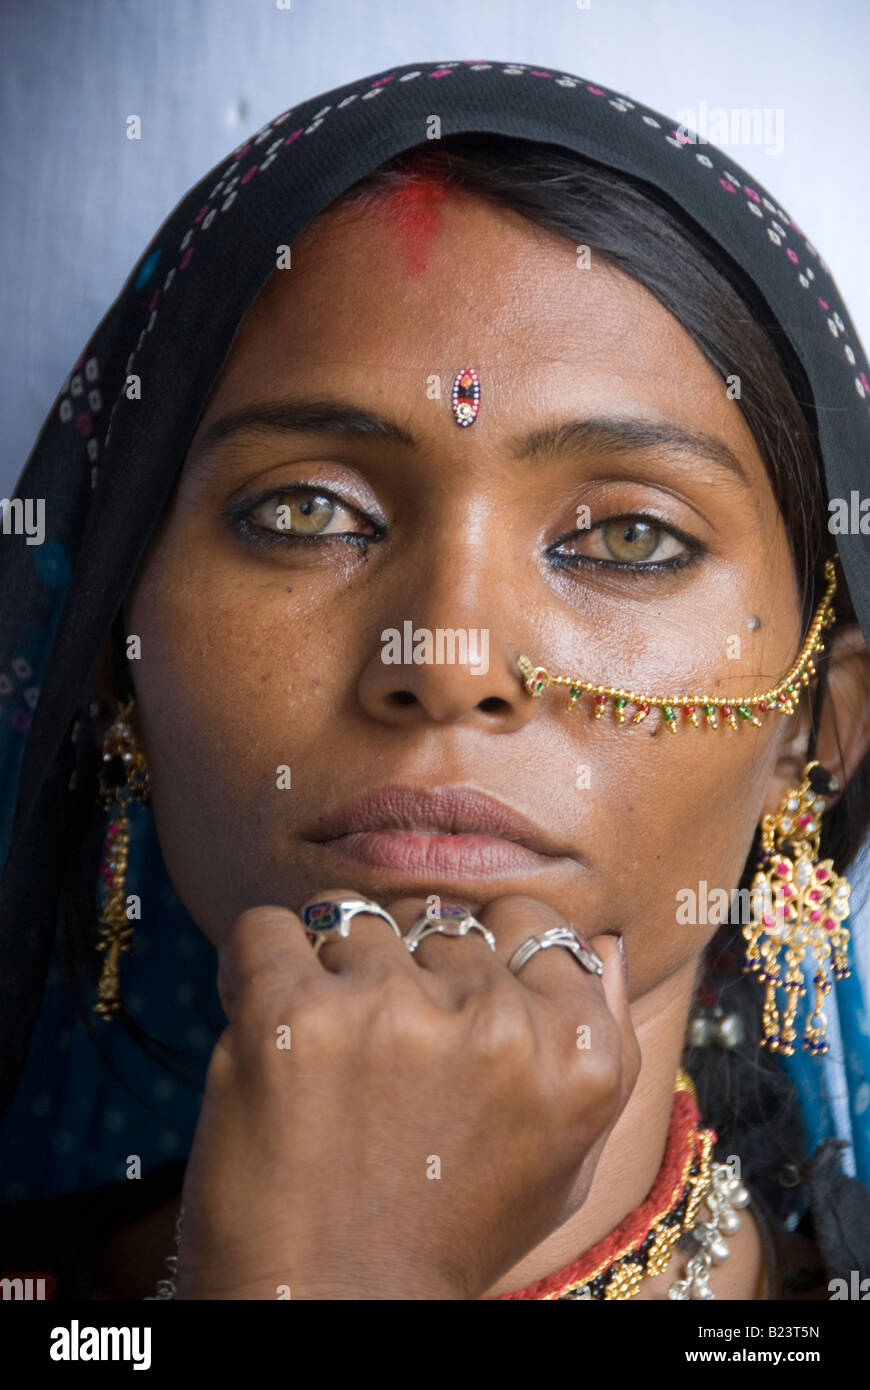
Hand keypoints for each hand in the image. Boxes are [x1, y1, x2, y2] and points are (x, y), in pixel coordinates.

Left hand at [175, 890, 639, 1299]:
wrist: (332, 1309)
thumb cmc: (449, 1236)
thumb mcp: (563, 1161)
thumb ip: (603, 1046)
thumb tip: (605, 944)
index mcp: (577, 1052)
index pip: (531, 922)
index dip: (484, 956)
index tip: (452, 1007)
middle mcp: (496, 1020)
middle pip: (442, 918)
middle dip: (409, 966)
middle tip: (384, 1048)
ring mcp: (392, 1009)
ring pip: (354, 915)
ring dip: (335, 968)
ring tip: (327, 1050)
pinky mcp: (293, 1014)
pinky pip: (269, 927)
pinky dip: (259, 962)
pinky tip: (272, 1025)